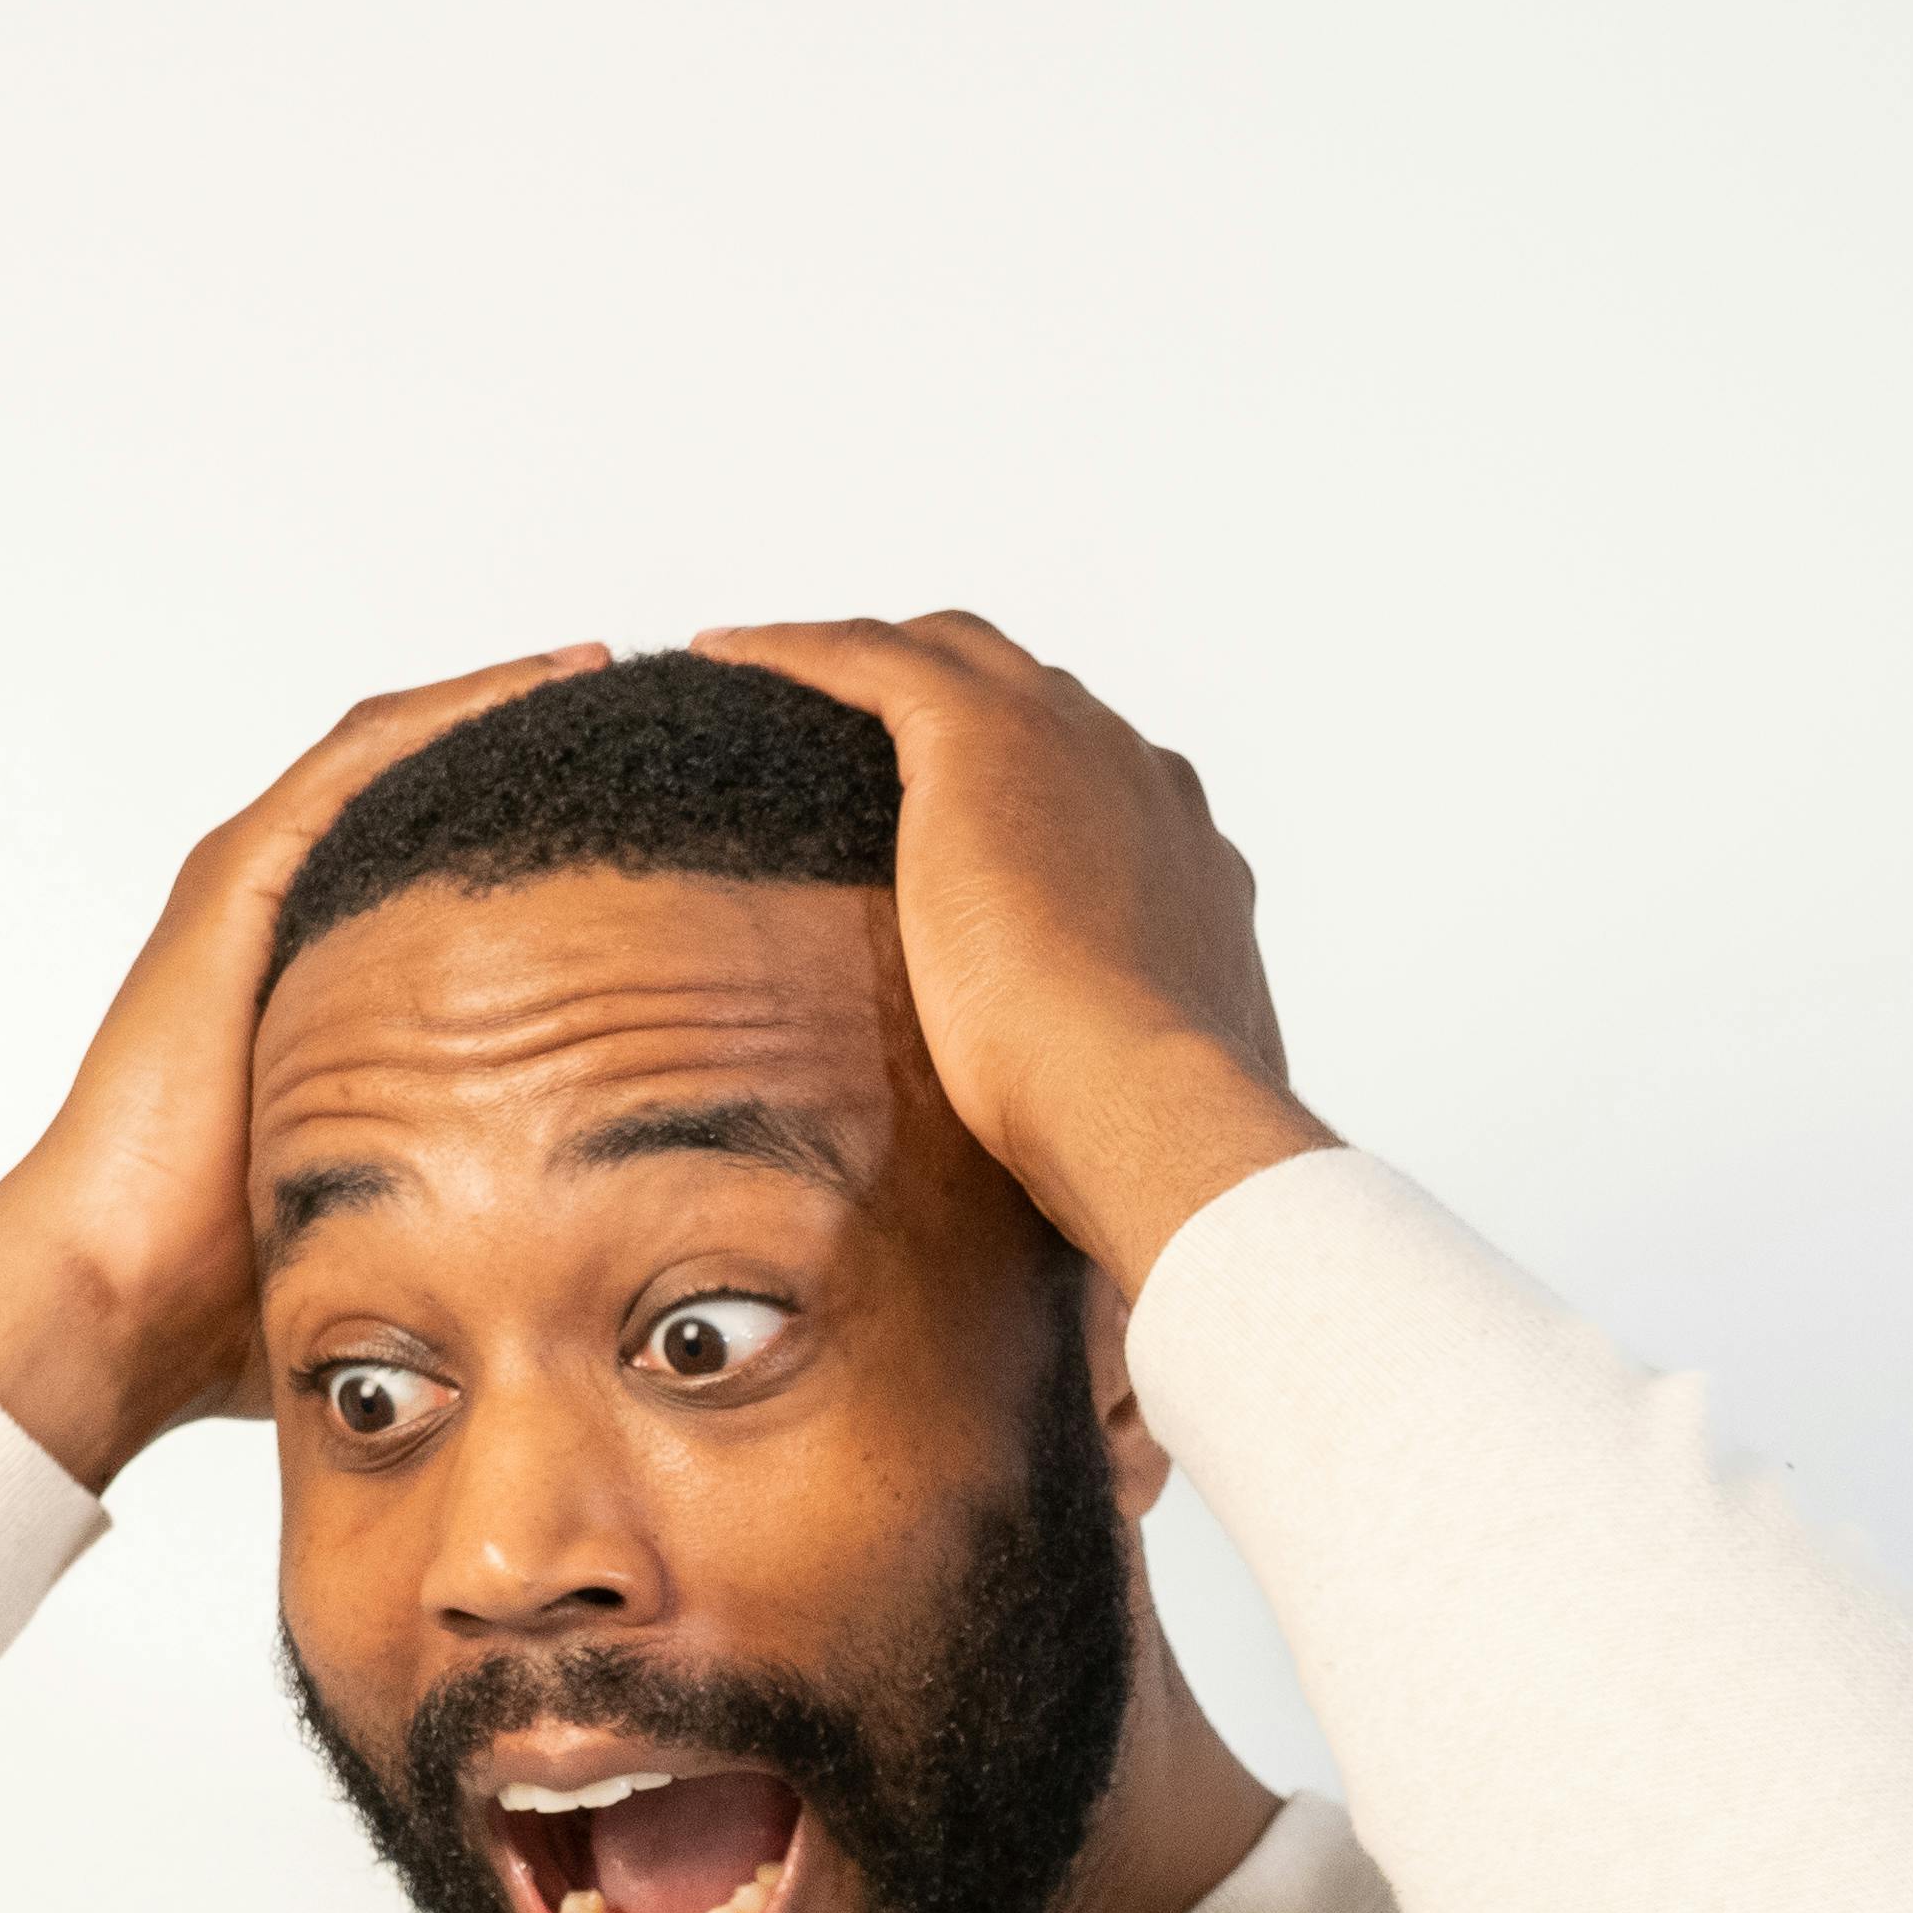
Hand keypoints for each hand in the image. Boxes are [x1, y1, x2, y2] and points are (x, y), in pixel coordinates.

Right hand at [0, 643, 610, 1484]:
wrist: (117, 1299)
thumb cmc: (231, 1295)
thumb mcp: (399, 1222)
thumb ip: (477, 1205)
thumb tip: (616, 1255)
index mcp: (321, 995)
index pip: (446, 877)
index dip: (543, 837)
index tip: (655, 819)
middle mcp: (281, 924)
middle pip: (423, 795)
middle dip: (529, 751)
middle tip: (645, 718)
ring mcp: (250, 895)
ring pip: (394, 753)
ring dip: (501, 706)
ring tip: (603, 672)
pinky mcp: (234, 886)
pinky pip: (358, 764)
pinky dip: (451, 716)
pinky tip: (542, 685)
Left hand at [691, 613, 1331, 1290]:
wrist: (1153, 1107)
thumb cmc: (1154, 1149)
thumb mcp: (1147, 1123)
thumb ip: (1126, 1133)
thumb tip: (1118, 1263)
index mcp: (1189, 866)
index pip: (1103, 798)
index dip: (1033, 801)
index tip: (969, 831)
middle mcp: (1140, 782)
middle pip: (1037, 707)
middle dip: (960, 713)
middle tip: (865, 741)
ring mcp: (1065, 746)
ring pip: (955, 659)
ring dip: (875, 663)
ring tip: (784, 683)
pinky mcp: (977, 738)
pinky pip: (864, 659)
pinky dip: (792, 649)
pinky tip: (723, 655)